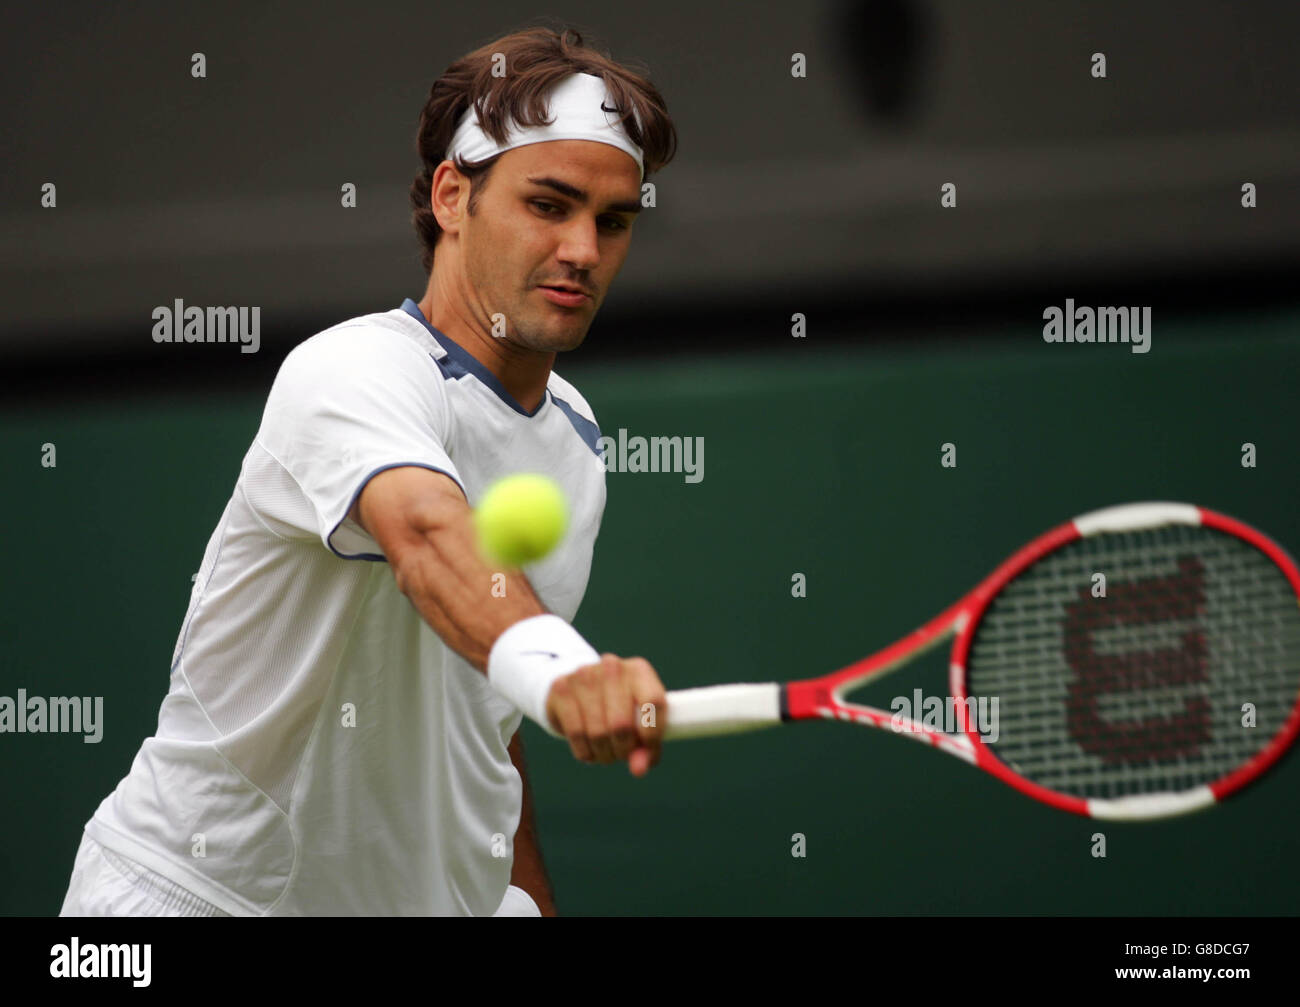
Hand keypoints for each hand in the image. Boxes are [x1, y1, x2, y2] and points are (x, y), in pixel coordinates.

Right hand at [545, 654, 666, 775]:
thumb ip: (645, 746)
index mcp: (639, 670)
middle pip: (622, 725)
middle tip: (621, 755)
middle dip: (623, 751)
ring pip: (598, 733)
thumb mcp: (638, 722)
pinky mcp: (562, 688)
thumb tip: (639, 769)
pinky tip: (588, 749)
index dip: (652, 736)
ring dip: (604, 754)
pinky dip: (585, 752)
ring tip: (605, 752)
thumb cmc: (617, 708)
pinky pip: (576, 733)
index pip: (653, 702)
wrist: (577, 688)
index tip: (648, 755)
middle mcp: (612, 667)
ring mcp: (585, 675)